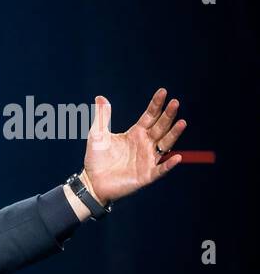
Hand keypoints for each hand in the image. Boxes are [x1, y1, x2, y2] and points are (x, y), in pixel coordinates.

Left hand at [83, 88, 185, 204]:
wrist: (92, 181)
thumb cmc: (96, 158)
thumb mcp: (97, 135)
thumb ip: (102, 117)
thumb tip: (100, 97)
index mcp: (136, 133)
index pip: (150, 116)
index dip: (156, 104)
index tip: (163, 91)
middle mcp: (145, 144)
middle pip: (160, 127)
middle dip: (168, 115)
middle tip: (175, 102)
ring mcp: (148, 159)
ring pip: (165, 145)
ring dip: (174, 134)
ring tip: (182, 122)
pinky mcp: (147, 175)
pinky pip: (161, 169)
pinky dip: (169, 164)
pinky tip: (176, 157)